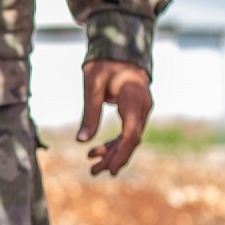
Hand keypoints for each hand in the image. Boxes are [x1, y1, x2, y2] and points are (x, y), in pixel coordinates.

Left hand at [78, 60, 151, 175]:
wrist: (119, 52)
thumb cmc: (104, 66)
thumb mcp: (91, 86)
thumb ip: (89, 113)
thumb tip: (82, 141)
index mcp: (133, 100)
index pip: (132, 133)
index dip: (122, 153)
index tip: (112, 170)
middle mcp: (142, 107)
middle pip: (132, 139)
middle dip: (114, 158)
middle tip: (94, 172)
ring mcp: (141, 110)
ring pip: (129, 138)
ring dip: (112, 153)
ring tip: (93, 168)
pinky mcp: (135, 112)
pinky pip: (127, 132)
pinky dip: (114, 143)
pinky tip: (96, 151)